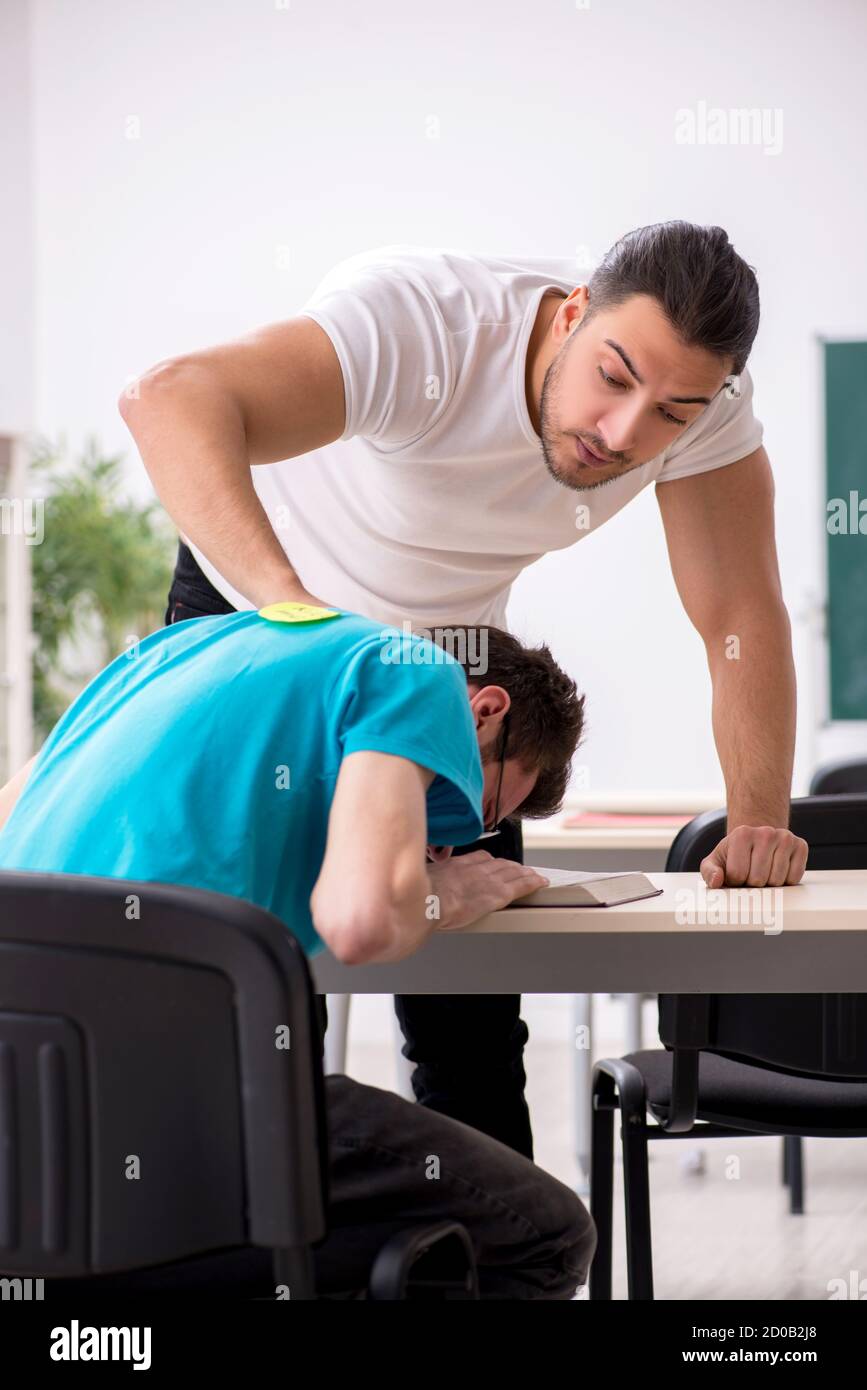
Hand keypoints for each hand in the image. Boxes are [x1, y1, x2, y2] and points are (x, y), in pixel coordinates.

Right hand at [426, 850, 548, 931]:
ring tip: (534, 875)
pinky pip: (521, 885)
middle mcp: (475, 869)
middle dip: (511, 866)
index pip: (480, 858)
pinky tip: (541, 882)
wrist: (424, 901)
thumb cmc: (417, 896)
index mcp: (457, 864)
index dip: (491, 861)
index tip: (494, 863)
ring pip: (513, 873)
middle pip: (500, 864)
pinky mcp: (497, 894)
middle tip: (520, 869)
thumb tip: (418, 888)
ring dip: (525, 873)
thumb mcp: (420, 881)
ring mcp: (488, 880)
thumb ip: (426, 882)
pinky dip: (533, 882)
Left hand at [700, 824, 808, 888]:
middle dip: (752, 884)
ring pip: (777, 881)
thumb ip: (709, 872)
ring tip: (763, 871)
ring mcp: (785, 837)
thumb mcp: (716, 861)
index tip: (736, 873)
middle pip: (758, 879)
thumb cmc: (734, 854)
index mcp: (742, 834)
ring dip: (769, 884)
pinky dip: (786, 881)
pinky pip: (794, 878)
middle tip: (751, 874)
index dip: (735, 881)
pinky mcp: (801, 846)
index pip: (737, 875)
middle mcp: (765, 832)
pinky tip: (777, 870)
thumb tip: (716, 881)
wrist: (756, 840)